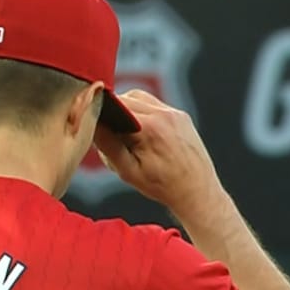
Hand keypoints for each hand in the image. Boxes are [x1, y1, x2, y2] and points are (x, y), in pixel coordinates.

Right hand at [92, 89, 222, 220]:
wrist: (197, 191)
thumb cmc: (163, 186)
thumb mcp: (128, 171)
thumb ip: (107, 145)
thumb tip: (92, 124)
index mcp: (149, 127)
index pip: (115, 105)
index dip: (102, 114)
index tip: (96, 126)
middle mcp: (163, 114)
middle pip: (126, 98)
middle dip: (114, 113)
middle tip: (112, 136)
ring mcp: (174, 113)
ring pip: (140, 98)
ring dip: (128, 110)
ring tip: (128, 135)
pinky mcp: (180, 116)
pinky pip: (154, 105)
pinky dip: (143, 113)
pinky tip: (143, 133)